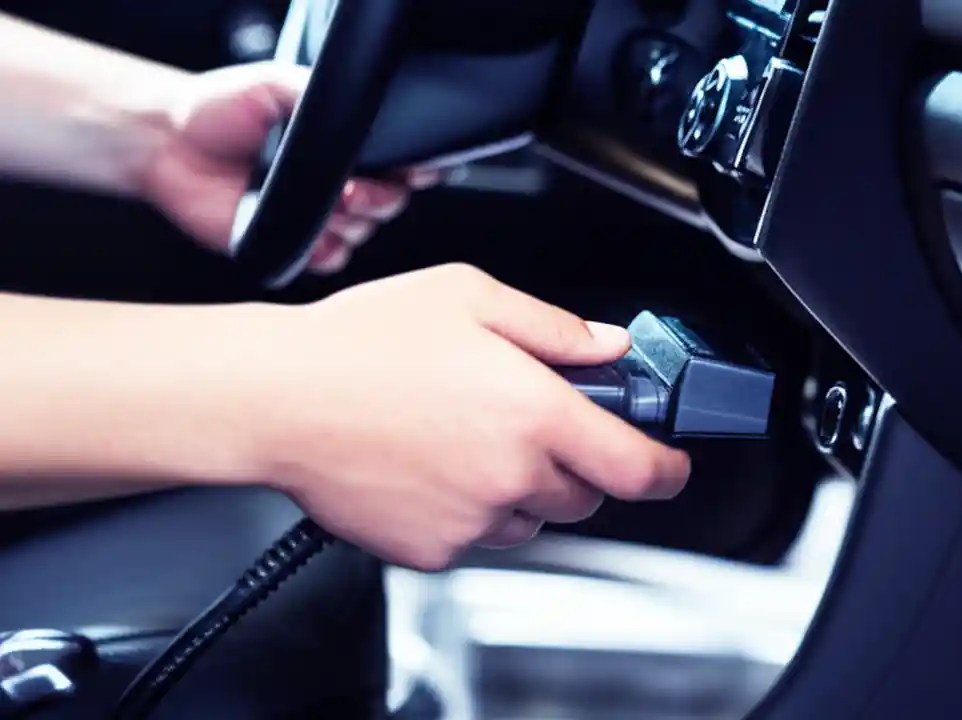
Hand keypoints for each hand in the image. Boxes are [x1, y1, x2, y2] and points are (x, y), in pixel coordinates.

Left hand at [142, 62, 437, 273]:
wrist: (167, 144)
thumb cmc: (214, 109)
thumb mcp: (273, 84)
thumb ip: (318, 93)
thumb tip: (355, 105)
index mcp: (339, 144)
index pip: (395, 162)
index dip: (411, 169)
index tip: (412, 169)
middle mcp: (333, 181)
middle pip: (389, 202)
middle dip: (382, 198)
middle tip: (355, 188)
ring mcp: (314, 215)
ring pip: (362, 232)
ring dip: (351, 222)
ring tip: (328, 203)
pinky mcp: (288, 243)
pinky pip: (327, 260)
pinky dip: (327, 251)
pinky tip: (314, 234)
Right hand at [254, 264, 690, 569]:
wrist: (275, 398)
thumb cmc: (360, 342)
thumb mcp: (470, 297)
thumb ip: (554, 327)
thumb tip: (608, 344)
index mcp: (535, 413)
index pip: (639, 468)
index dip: (667, 469)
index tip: (670, 464)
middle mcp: (511, 476)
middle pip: (586, 495)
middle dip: (575, 462)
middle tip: (528, 419)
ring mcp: (471, 521)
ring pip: (531, 518)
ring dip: (521, 487)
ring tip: (464, 436)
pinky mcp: (431, 550)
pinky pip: (477, 536)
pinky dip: (470, 510)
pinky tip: (431, 463)